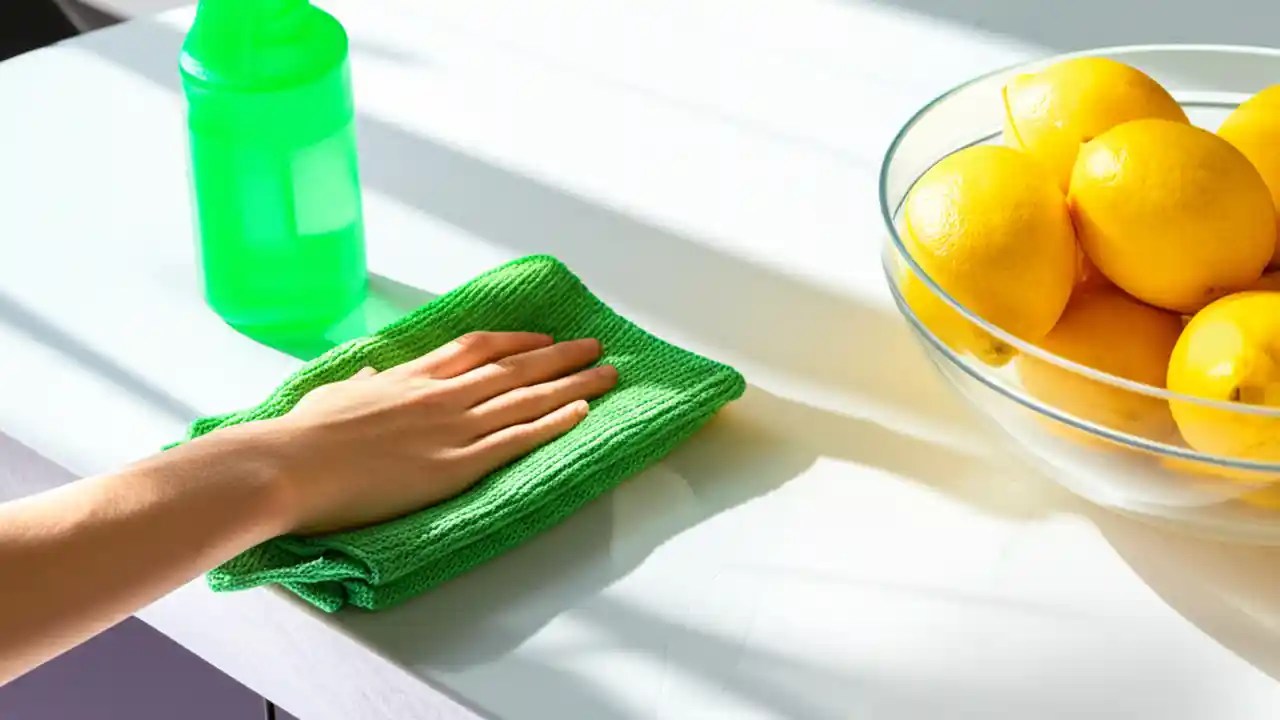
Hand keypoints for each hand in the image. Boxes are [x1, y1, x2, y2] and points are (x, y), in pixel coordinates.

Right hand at [236, 332, 616, 534]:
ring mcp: (451, 427)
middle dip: (560, 355)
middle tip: (595, 347)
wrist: (291, 465)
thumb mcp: (334, 394)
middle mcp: (441, 394)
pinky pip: (517, 438)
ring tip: (607, 373)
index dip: (517, 340)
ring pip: (527, 397)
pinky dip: (553, 422)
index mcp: (412, 375)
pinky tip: (582, 411)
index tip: (543, 337)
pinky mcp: (455, 465)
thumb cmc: (302, 436)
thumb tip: (370, 375)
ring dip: (573, 383)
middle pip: (515, 366)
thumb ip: (362, 383)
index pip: (478, 347)